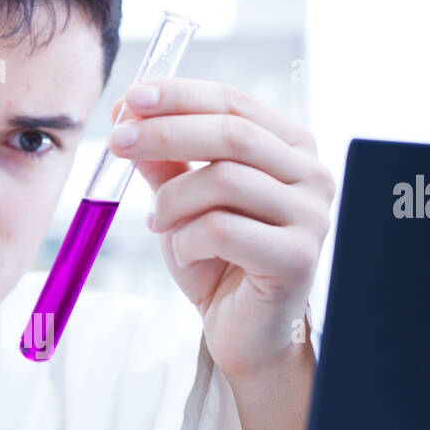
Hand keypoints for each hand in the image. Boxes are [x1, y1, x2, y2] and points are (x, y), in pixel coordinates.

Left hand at [108, 77, 335, 380]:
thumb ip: (165, 159)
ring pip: (223, 180)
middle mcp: (311, 174)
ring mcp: (311, 215)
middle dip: (165, 132)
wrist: (244, 333)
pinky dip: (186, 240)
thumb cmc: (218, 262)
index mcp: (291, 147)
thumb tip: (127, 114)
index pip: (234, 103)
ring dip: (172, 201)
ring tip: (157, 225)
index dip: (180, 95)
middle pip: (231, 133)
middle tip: (118, 143)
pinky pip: (222, 230)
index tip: (129, 98)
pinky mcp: (297, 257)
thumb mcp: (183, 202)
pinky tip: (185, 255)